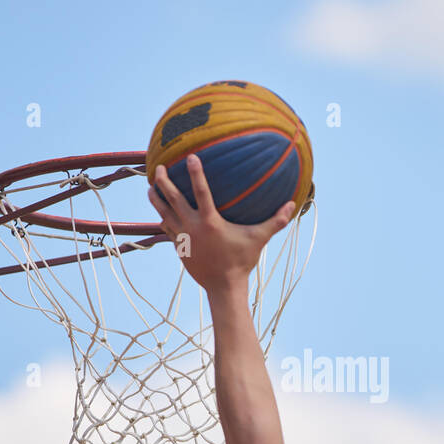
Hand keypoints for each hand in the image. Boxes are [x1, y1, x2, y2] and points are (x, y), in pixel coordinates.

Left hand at [147, 154, 294, 290]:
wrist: (222, 287)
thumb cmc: (242, 261)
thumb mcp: (259, 239)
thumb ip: (276, 222)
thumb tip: (292, 205)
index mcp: (210, 222)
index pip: (201, 191)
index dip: (195, 173)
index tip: (190, 156)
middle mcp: (193, 227)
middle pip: (174, 200)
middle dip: (165, 182)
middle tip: (159, 167)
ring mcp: (183, 238)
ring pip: (164, 214)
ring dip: (156, 200)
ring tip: (150, 187)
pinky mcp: (179, 248)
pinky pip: (168, 229)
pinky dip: (164, 219)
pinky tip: (161, 213)